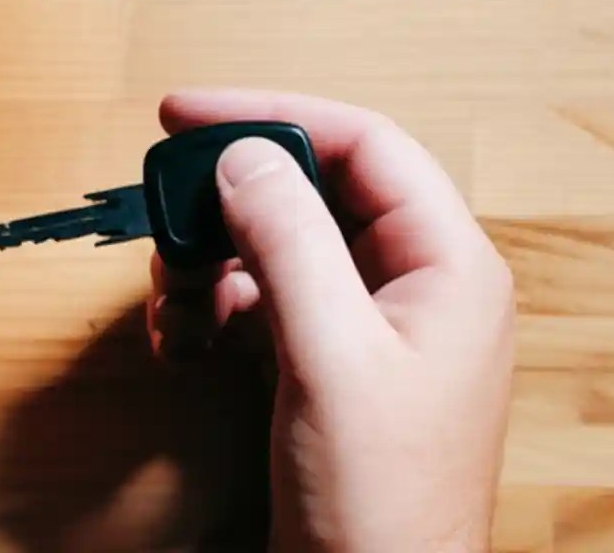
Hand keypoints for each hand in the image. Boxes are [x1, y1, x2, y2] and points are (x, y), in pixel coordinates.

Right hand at [148, 90, 514, 551]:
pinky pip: (262, 301)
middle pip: (311, 194)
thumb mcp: (330, 355)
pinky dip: (213, 307)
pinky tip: (184, 337)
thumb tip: (244, 158)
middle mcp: (412, 284)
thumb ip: (289, 243)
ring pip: (276, 248)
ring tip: (171, 297)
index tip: (187, 112)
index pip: (362, 145)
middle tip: (167, 215)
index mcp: (446, 265)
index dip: (272, 115)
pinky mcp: (327, 360)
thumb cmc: (382, 501)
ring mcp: (368, 324)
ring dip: (210, 261)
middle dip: (228, 203)